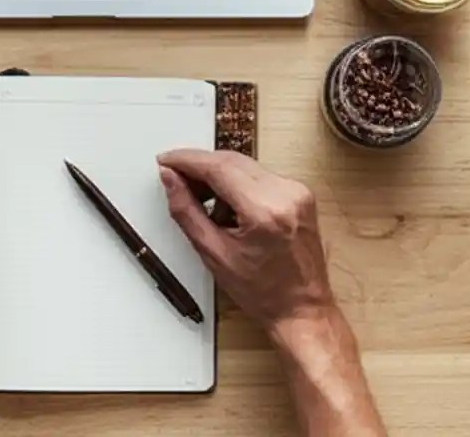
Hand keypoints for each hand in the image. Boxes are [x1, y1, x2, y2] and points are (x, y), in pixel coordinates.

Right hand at [156, 150, 334, 341]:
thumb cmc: (264, 293)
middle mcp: (286, 194)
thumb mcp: (214, 254)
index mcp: (265, 211)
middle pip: (231, 160)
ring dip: (218, 177)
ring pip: (244, 165)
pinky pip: (259, 176)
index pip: (218, 167)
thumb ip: (187, 211)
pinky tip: (228, 209)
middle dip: (200, 167)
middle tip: (177, 182)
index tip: (166, 161)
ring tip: (204, 206)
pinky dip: (238, 185)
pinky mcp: (300, 194)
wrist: (302, 309)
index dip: (187, 160)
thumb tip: (171, 179)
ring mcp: (297, 191)